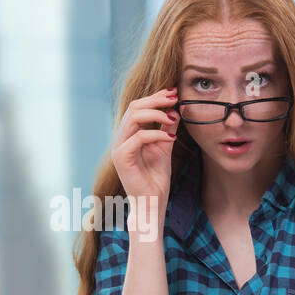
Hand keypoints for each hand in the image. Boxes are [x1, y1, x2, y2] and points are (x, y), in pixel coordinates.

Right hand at [112, 87, 178, 203]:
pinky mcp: (121, 157)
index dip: (155, 97)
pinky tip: (171, 137)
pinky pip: (139, 137)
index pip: (138, 107)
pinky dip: (157, 134)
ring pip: (133, 117)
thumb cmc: (156, 179)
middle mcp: (120, 138)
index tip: (174, 92)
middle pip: (134, 107)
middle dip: (156, 99)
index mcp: (128, 134)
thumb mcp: (165, 147)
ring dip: (156, 113)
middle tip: (174, 97)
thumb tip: (175, 108)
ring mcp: (118, 147)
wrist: (151, 202)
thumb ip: (167, 128)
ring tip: (172, 115)